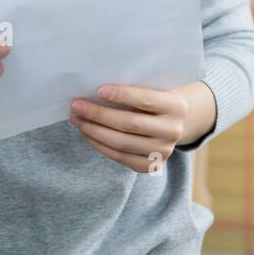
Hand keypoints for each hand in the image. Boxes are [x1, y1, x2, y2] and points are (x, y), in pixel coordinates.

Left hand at [69, 81, 215, 173]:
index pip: (146, 100)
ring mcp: (163, 151)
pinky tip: (87, 133)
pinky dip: (100, 145)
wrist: (172, 123)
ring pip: (122, 143)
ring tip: (78, 119)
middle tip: (77, 106)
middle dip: (99, 114)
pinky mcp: (151, 166)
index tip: (98, 90)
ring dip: (94, 131)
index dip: (122, 95)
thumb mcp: (153, 89)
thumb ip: (133, 88)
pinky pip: (120, 157)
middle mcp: (173, 131)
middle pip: (130, 124)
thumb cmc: (155, 99)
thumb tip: (94, 89)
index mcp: (177, 107)